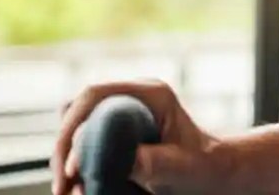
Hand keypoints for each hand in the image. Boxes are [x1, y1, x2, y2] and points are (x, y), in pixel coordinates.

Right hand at [52, 80, 225, 194]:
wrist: (216, 171)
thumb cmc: (206, 167)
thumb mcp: (184, 168)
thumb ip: (157, 162)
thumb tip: (124, 159)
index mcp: (151, 93)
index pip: (95, 95)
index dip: (74, 127)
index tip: (71, 168)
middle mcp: (133, 96)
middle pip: (78, 111)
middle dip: (64, 149)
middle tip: (63, 189)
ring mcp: (123, 111)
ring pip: (77, 127)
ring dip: (66, 159)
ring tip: (67, 193)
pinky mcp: (116, 130)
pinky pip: (83, 141)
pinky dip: (75, 164)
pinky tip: (77, 189)